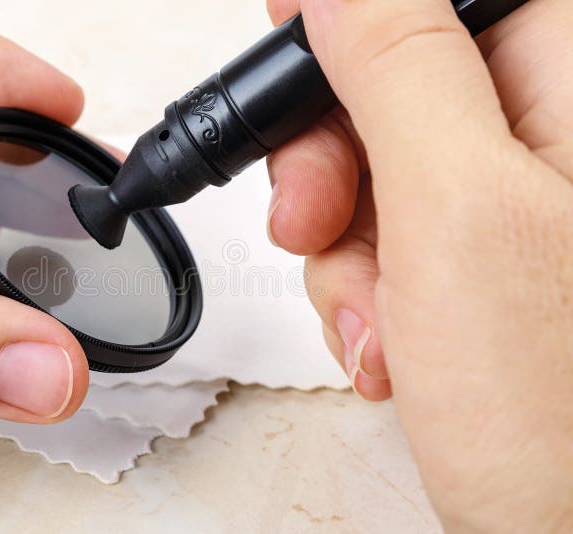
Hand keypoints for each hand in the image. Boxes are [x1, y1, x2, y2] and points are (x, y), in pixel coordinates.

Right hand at [266, 0, 571, 529]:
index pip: (438, 4)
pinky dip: (365, 295)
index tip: (289, 42)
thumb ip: (397, 69)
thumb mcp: (458, 209)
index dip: (353, 23)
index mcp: (571, 90)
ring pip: (374, 181)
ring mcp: (515, 212)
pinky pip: (386, 244)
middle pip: (393, 95)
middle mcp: (552, 143)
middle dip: (330, 171)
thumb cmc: (560, 414)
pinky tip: (393, 348)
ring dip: (344, 255)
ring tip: (382, 328)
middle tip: (312, 223)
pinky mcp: (480, 269)